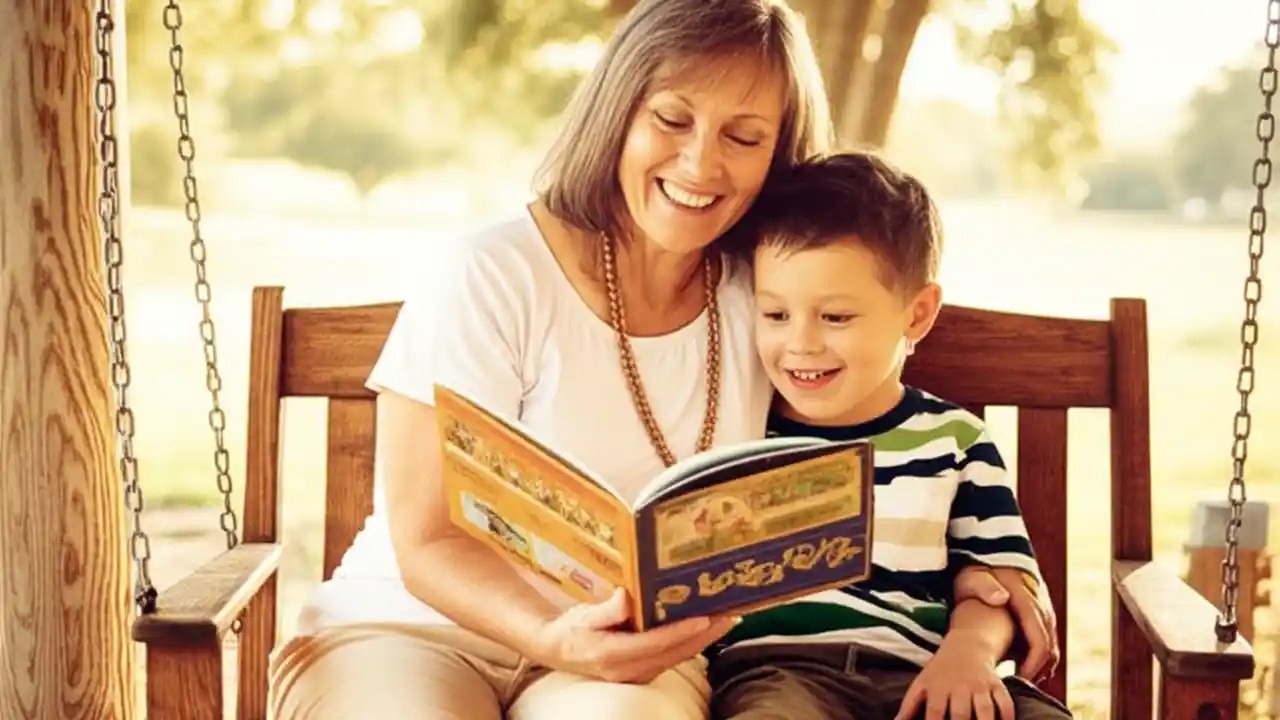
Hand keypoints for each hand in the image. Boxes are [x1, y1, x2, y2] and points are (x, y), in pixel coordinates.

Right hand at [531, 587, 737, 683]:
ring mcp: (639, 674)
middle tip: (731, 613)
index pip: (656, 643)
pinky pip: (674, 658)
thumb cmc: (571, 628)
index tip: (705, 617)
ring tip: (728, 618)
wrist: (557, 650)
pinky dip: (693, 642)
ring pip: (679, 656)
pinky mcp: (645, 671)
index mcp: (614, 654)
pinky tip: (708, 628)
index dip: (682, 631)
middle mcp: (630, 670)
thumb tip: (627, 596)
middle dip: (707, 634)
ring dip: (705, 639)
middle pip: (676, 652)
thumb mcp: (583, 615)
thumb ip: (607, 609)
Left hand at [894, 632, 1014, 719]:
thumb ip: (909, 707)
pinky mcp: (997, 684)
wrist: (966, 646)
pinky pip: (1005, 702)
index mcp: (938, 689)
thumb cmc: (940, 672)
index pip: (935, 714)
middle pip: (961, 714)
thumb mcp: (921, 684)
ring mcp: (979, 686)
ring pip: (985, 709)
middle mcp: (959, 688)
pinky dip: (1008, 716)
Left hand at [953, 566, 1059, 680]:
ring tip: (1017, 679)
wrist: (991, 555)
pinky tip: (1019, 665)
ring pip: (1050, 646)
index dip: (1032, 665)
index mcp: (1027, 601)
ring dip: (1038, 665)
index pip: (1039, 641)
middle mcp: (1041, 608)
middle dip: (1036, 670)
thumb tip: (1001, 599)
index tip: (1018, 678)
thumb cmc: (978, 569)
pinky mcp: (1039, 615)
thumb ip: (985, 587)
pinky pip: (1045, 640)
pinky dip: (1037, 656)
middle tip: (1016, 686)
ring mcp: (1043, 611)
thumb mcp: (974, 576)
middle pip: (1049, 648)